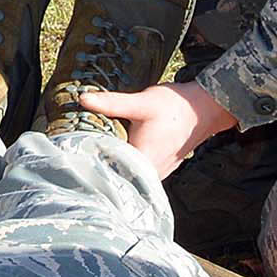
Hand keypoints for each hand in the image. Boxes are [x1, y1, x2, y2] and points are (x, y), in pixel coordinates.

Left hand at [77, 79, 234, 175]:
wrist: (205, 109)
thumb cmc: (175, 107)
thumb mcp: (142, 102)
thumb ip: (112, 103)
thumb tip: (83, 99)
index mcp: (142, 161)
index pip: (107, 173)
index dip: (88, 165)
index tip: (72, 156)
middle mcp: (150, 174)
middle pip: (115, 177)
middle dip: (97, 167)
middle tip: (76, 154)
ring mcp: (157, 174)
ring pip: (127, 176)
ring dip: (112, 167)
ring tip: (92, 155)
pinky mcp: (160, 169)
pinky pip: (137, 173)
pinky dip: (126, 165)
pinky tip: (115, 153)